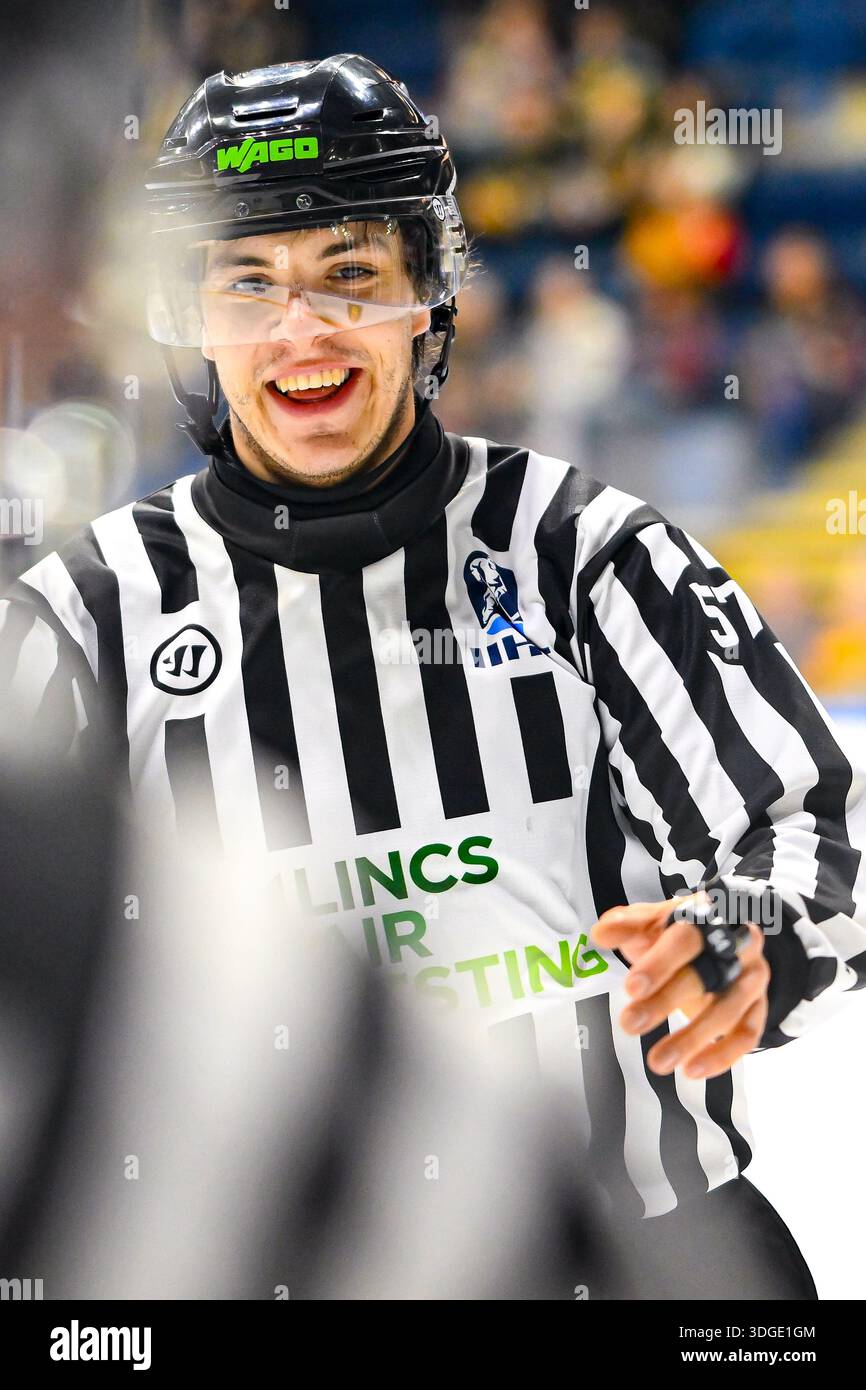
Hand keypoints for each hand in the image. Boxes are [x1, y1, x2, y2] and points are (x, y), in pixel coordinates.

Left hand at [590, 891, 769, 1078]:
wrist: (724, 940)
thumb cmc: (680, 932)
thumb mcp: (654, 922)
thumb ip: (628, 924)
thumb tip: (601, 932)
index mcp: (707, 919)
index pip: (686, 939)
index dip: (660, 963)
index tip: (631, 988)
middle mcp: (737, 946)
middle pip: (705, 975)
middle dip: (665, 1002)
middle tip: (629, 1024)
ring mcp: (752, 977)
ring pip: (728, 1009)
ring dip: (692, 1038)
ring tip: (657, 1062)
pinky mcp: (759, 1006)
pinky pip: (747, 1034)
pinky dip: (722, 1055)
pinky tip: (692, 1070)